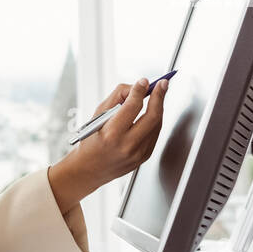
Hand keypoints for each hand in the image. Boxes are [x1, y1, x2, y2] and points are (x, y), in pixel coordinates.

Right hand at [48, 78, 166, 213]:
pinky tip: (152, 113)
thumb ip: (116, 99)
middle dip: (159, 97)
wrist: (89, 170)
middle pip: (152, 116)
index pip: (132, 107)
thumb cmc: (91, 141)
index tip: (144, 81)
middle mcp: (127, 145)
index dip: (140, 91)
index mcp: (111, 134)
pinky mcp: (144, 157)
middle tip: (163, 84)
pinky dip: (155, 121)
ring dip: (159, 107)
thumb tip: (135, 88)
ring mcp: (138, 154)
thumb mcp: (97, 117)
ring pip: (157, 124)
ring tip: (157, 96)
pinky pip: (155, 134)